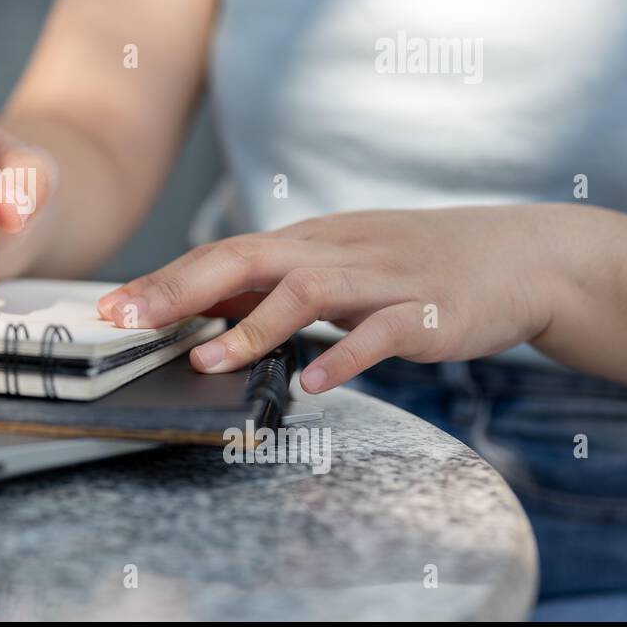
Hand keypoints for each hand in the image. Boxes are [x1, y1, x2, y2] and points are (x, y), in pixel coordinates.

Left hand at [97, 207, 561, 391]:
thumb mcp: (336, 263)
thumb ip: (275, 281)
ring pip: (305, 292)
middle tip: (130, 322)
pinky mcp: (424, 311)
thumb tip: (206, 302)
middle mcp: (335, 251)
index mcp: (308, 242)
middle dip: (180, 291)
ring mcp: (380, 279)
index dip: (164, 280)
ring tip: (208, 362)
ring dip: (250, 328)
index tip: (112, 307)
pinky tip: (313, 384)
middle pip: (245, 259)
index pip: (221, 253)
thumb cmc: (413, 264)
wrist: (515, 256)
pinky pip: (379, 334)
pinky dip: (344, 357)